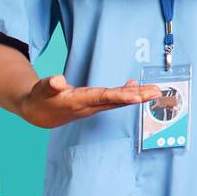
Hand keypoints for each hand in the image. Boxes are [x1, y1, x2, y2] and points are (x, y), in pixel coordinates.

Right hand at [18, 75, 162, 129]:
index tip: (138, 97)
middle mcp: (90, 106)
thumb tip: (57, 80)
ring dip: (137, 95)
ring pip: (118, 101)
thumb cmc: (41, 98)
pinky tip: (135, 86)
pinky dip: (126, 92)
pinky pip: (114, 99)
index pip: (104, 98)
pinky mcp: (95, 104)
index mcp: (79, 101)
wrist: (40, 114)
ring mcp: (94, 106)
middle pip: (117, 101)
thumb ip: (50, 84)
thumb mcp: (42, 89)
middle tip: (156, 92)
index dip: (121, 97)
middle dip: (138, 96)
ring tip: (154, 91)